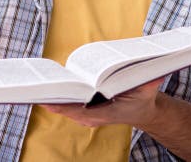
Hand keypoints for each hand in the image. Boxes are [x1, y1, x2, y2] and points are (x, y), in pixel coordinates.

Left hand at [40, 78, 163, 127]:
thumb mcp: (148, 89)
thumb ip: (149, 82)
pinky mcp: (84, 110)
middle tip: (36, 88)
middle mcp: (93, 116)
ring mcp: (87, 115)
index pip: (80, 111)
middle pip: (67, 109)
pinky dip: (57, 96)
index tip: (49, 99)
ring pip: (64, 107)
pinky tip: (46, 86)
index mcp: (106, 113)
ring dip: (51, 97)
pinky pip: (67, 104)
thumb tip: (154, 73)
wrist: (143, 111)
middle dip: (52, 99)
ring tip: (35, 85)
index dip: (63, 105)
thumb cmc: (143, 99)